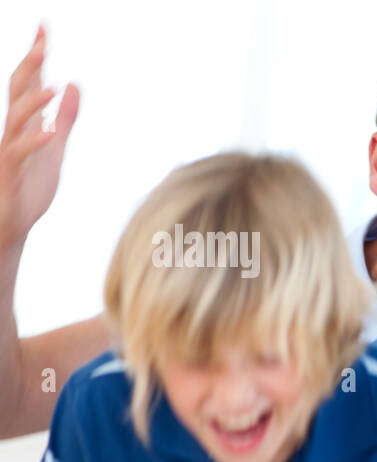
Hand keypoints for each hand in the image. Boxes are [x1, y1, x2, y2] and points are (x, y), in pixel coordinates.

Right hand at [0, 26, 79, 248]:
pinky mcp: (10, 173)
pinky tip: (50, 132)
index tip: (44, 27)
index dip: (36, 55)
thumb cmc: (28, 186)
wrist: (11, 224)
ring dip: (33, 102)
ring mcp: (10, 150)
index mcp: (24, 123)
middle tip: (42, 42)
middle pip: (18, 91)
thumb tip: (72, 84)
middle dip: (29, 66)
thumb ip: (64, 117)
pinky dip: (35, 141)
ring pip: (16, 119)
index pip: (28, 81)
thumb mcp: (55, 147)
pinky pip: (19, 153)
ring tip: (51, 87)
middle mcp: (13, 131)